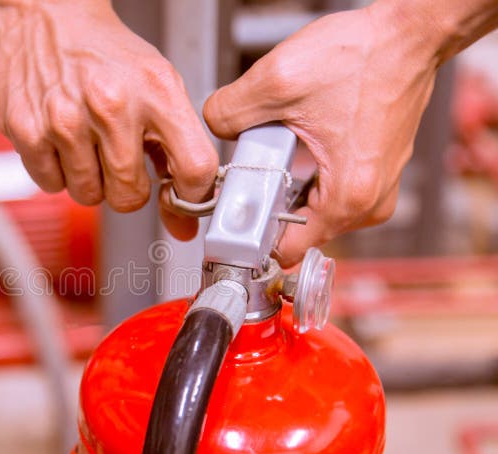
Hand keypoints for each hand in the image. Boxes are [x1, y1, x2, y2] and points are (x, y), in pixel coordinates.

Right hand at [0, 0, 217, 239]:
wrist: (50, 15)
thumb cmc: (104, 53)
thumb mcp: (157, 84)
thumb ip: (175, 146)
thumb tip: (181, 215)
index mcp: (156, 92)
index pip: (193, 167)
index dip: (190, 197)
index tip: (179, 200)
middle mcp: (111, 106)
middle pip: (130, 197)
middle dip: (127, 189)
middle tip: (117, 159)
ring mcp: (65, 120)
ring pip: (88, 196)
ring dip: (89, 179)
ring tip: (86, 141)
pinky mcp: (27, 129)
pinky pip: (51, 184)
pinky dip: (56, 171)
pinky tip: (59, 139)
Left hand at [203, 3, 441, 265]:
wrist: (407, 36)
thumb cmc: (363, 55)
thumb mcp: (276, 81)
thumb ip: (228, 113)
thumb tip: (212, 128)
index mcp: (348, 196)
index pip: (286, 250)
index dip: (250, 235)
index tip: (231, 214)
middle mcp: (369, 203)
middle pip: (297, 231)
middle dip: (267, 204)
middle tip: (254, 165)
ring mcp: (376, 193)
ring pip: (311, 212)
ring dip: (287, 188)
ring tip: (282, 147)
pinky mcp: (375, 178)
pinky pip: (328, 194)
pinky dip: (307, 177)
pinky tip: (301, 145)